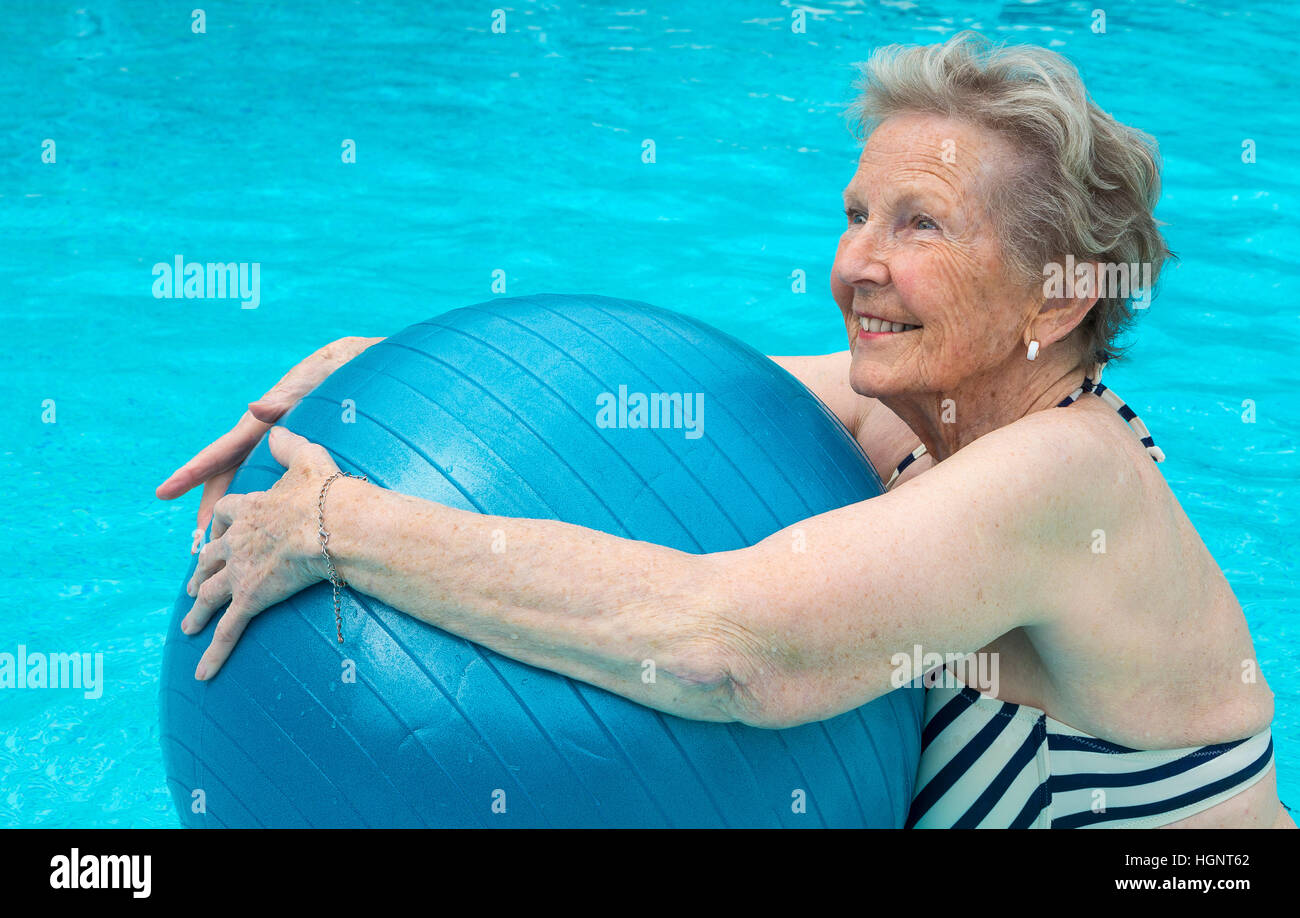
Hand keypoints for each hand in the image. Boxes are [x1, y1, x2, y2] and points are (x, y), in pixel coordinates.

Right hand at [155, 336, 381, 548]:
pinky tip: (262, 526)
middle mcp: (262, 438)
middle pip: (227, 477)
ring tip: (222, 543)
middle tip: (197, 544)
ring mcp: (278, 447)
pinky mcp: (298, 453)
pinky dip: (261, 504)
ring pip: (247, 483)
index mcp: (259, 425)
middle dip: (211, 509)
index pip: (220, 453)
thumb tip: (255, 408)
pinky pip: (273, 483)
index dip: (192, 473)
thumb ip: (283, 397)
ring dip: (233, 512)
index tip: (163, 492)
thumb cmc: (331, 371)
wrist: (356, 365)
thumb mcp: (309, 382)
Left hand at [181, 426, 343, 680]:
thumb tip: (276, 428)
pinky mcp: (249, 599)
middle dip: (202, 571)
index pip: (226, 513)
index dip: (220, 523)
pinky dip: (213, 654)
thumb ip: (289, 443)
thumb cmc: (326, 493)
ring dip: (198, 613)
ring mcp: (240, 571)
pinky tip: (202, 674)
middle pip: (211, 557)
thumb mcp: (309, 457)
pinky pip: (228, 631)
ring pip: (211, 595)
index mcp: (251, 508)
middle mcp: (238, 540)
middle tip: (194, 584)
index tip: (216, 530)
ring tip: (188, 626)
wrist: (331, 524)